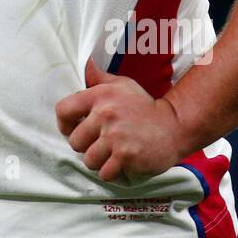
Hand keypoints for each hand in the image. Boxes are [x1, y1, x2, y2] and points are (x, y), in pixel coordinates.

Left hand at [55, 58, 187, 183]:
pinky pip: (105, 173)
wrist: (174, 125)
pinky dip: (112, 172)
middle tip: (100, 144)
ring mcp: (115, 137)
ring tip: (112, 153)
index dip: (65, 124)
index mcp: (100, 95)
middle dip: (85, 147)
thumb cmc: (144, 106)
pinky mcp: (126, 156)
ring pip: (89, 160)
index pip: (63, 110)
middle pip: (75, 142)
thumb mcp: (122, 85)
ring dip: (99, 161)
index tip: (74, 129)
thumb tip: (86, 64)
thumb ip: (99, 78)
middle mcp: (105, 114)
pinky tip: (122, 163)